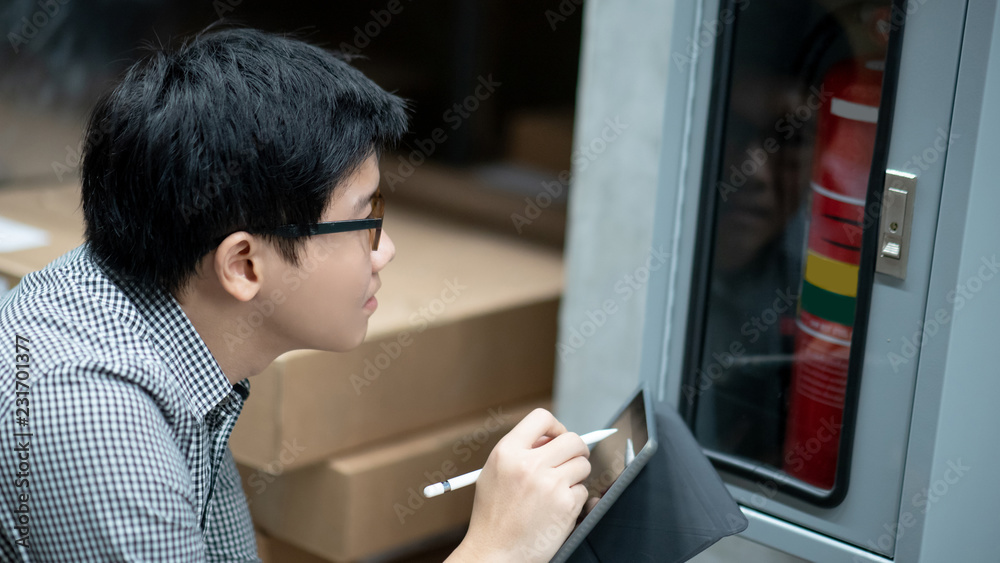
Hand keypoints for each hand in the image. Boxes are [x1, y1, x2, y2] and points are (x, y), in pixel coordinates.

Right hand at [447, 408, 591, 561]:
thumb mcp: (493, 474)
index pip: (541, 417)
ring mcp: (550, 484)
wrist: (494, 554)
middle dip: (576, 450)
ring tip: (557, 491)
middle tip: (571, 461)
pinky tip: (556, 510)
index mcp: (507, 452)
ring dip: (576, 476)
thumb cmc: (492, 517)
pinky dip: (575, 500)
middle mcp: (529, 464)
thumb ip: (519, 452)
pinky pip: (583, 491)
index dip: (555, 426)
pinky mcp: (565, 504)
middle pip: (572, 439)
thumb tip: (552, 439)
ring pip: (583, 465)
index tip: (557, 437)